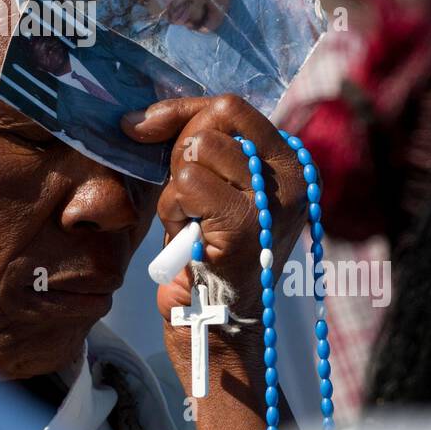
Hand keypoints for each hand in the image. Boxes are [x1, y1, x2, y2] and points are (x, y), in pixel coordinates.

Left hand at [122, 95, 305, 321]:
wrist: (219, 322)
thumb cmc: (208, 247)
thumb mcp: (212, 184)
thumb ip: (194, 142)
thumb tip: (137, 119)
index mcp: (290, 162)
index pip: (231, 107)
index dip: (183, 113)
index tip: (149, 130)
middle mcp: (292, 178)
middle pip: (212, 123)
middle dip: (180, 156)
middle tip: (188, 199)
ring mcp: (273, 202)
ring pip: (196, 151)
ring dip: (176, 189)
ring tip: (192, 221)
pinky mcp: (246, 226)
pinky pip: (186, 186)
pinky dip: (172, 211)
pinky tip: (188, 237)